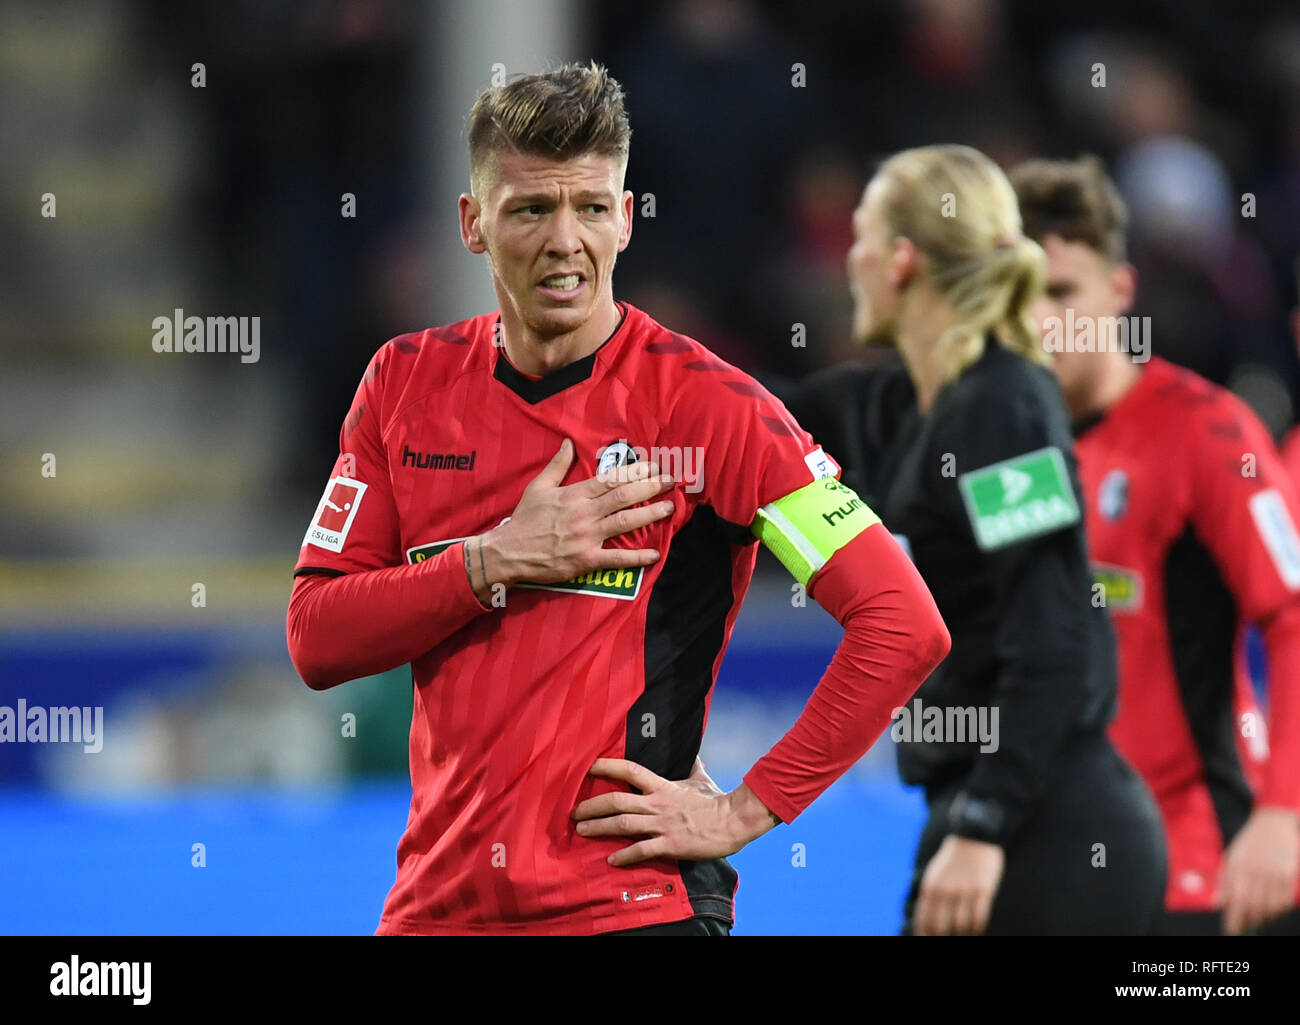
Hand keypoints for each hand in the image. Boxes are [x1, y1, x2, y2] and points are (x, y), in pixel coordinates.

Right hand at [475, 439, 675, 593]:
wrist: (508, 552)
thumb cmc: (524, 520)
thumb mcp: (538, 487)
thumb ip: (557, 465)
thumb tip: (569, 443)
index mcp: (574, 494)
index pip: (611, 479)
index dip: (636, 471)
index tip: (654, 466)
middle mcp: (584, 513)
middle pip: (624, 497)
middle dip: (651, 487)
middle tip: (672, 481)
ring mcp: (586, 537)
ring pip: (625, 522)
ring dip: (650, 515)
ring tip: (669, 508)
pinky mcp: (586, 560)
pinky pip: (616, 558)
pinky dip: (637, 557)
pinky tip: (656, 554)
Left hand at [572, 757, 778, 865]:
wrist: (734, 821)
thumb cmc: (717, 800)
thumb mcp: (702, 779)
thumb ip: (692, 766)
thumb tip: (694, 755)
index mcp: (663, 786)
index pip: (629, 770)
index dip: (607, 766)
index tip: (587, 767)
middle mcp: (657, 804)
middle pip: (616, 800)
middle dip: (592, 805)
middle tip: (573, 811)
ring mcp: (662, 825)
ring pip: (623, 824)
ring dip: (599, 827)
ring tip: (581, 830)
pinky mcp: (670, 845)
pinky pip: (642, 850)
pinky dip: (624, 856)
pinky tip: (611, 860)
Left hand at [914, 834, 1004, 934]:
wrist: (973, 836)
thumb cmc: (952, 859)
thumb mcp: (934, 875)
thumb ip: (930, 897)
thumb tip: (926, 923)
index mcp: (930, 887)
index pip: (925, 921)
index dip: (925, 936)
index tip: (925, 941)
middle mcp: (945, 890)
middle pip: (942, 927)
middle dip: (943, 938)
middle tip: (947, 939)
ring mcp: (965, 890)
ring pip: (961, 925)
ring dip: (962, 935)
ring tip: (963, 936)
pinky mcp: (983, 890)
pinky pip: (979, 917)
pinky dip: (977, 929)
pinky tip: (976, 932)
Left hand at [1221, 805, 1299, 934]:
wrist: (1272, 823)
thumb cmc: (1248, 843)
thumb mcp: (1231, 858)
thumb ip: (1224, 883)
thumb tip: (1215, 905)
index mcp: (1237, 866)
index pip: (1234, 900)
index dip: (1233, 920)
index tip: (1231, 931)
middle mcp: (1255, 871)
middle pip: (1252, 907)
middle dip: (1248, 922)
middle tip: (1245, 928)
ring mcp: (1273, 873)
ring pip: (1270, 907)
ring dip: (1264, 918)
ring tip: (1258, 918)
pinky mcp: (1288, 874)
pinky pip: (1284, 901)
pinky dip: (1278, 910)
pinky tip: (1272, 909)